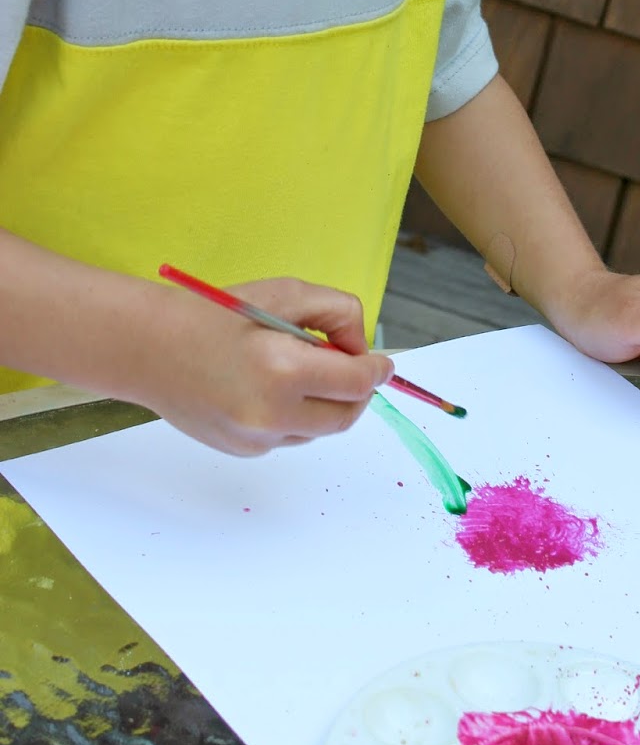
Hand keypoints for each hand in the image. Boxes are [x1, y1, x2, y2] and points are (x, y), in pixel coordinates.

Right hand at [144, 275, 393, 455]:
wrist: (152, 349)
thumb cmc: (218, 314)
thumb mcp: (286, 293)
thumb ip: (337, 314)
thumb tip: (361, 351)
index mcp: (284, 369)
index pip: (356, 383)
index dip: (377, 371)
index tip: (383, 363)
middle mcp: (272, 413)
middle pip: (346, 415)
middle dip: (358, 391)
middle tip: (352, 368)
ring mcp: (256, 439)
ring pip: (319, 429)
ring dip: (326, 403)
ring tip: (300, 370)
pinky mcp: (244, 451)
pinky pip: (290, 436)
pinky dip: (296, 414)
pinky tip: (270, 387)